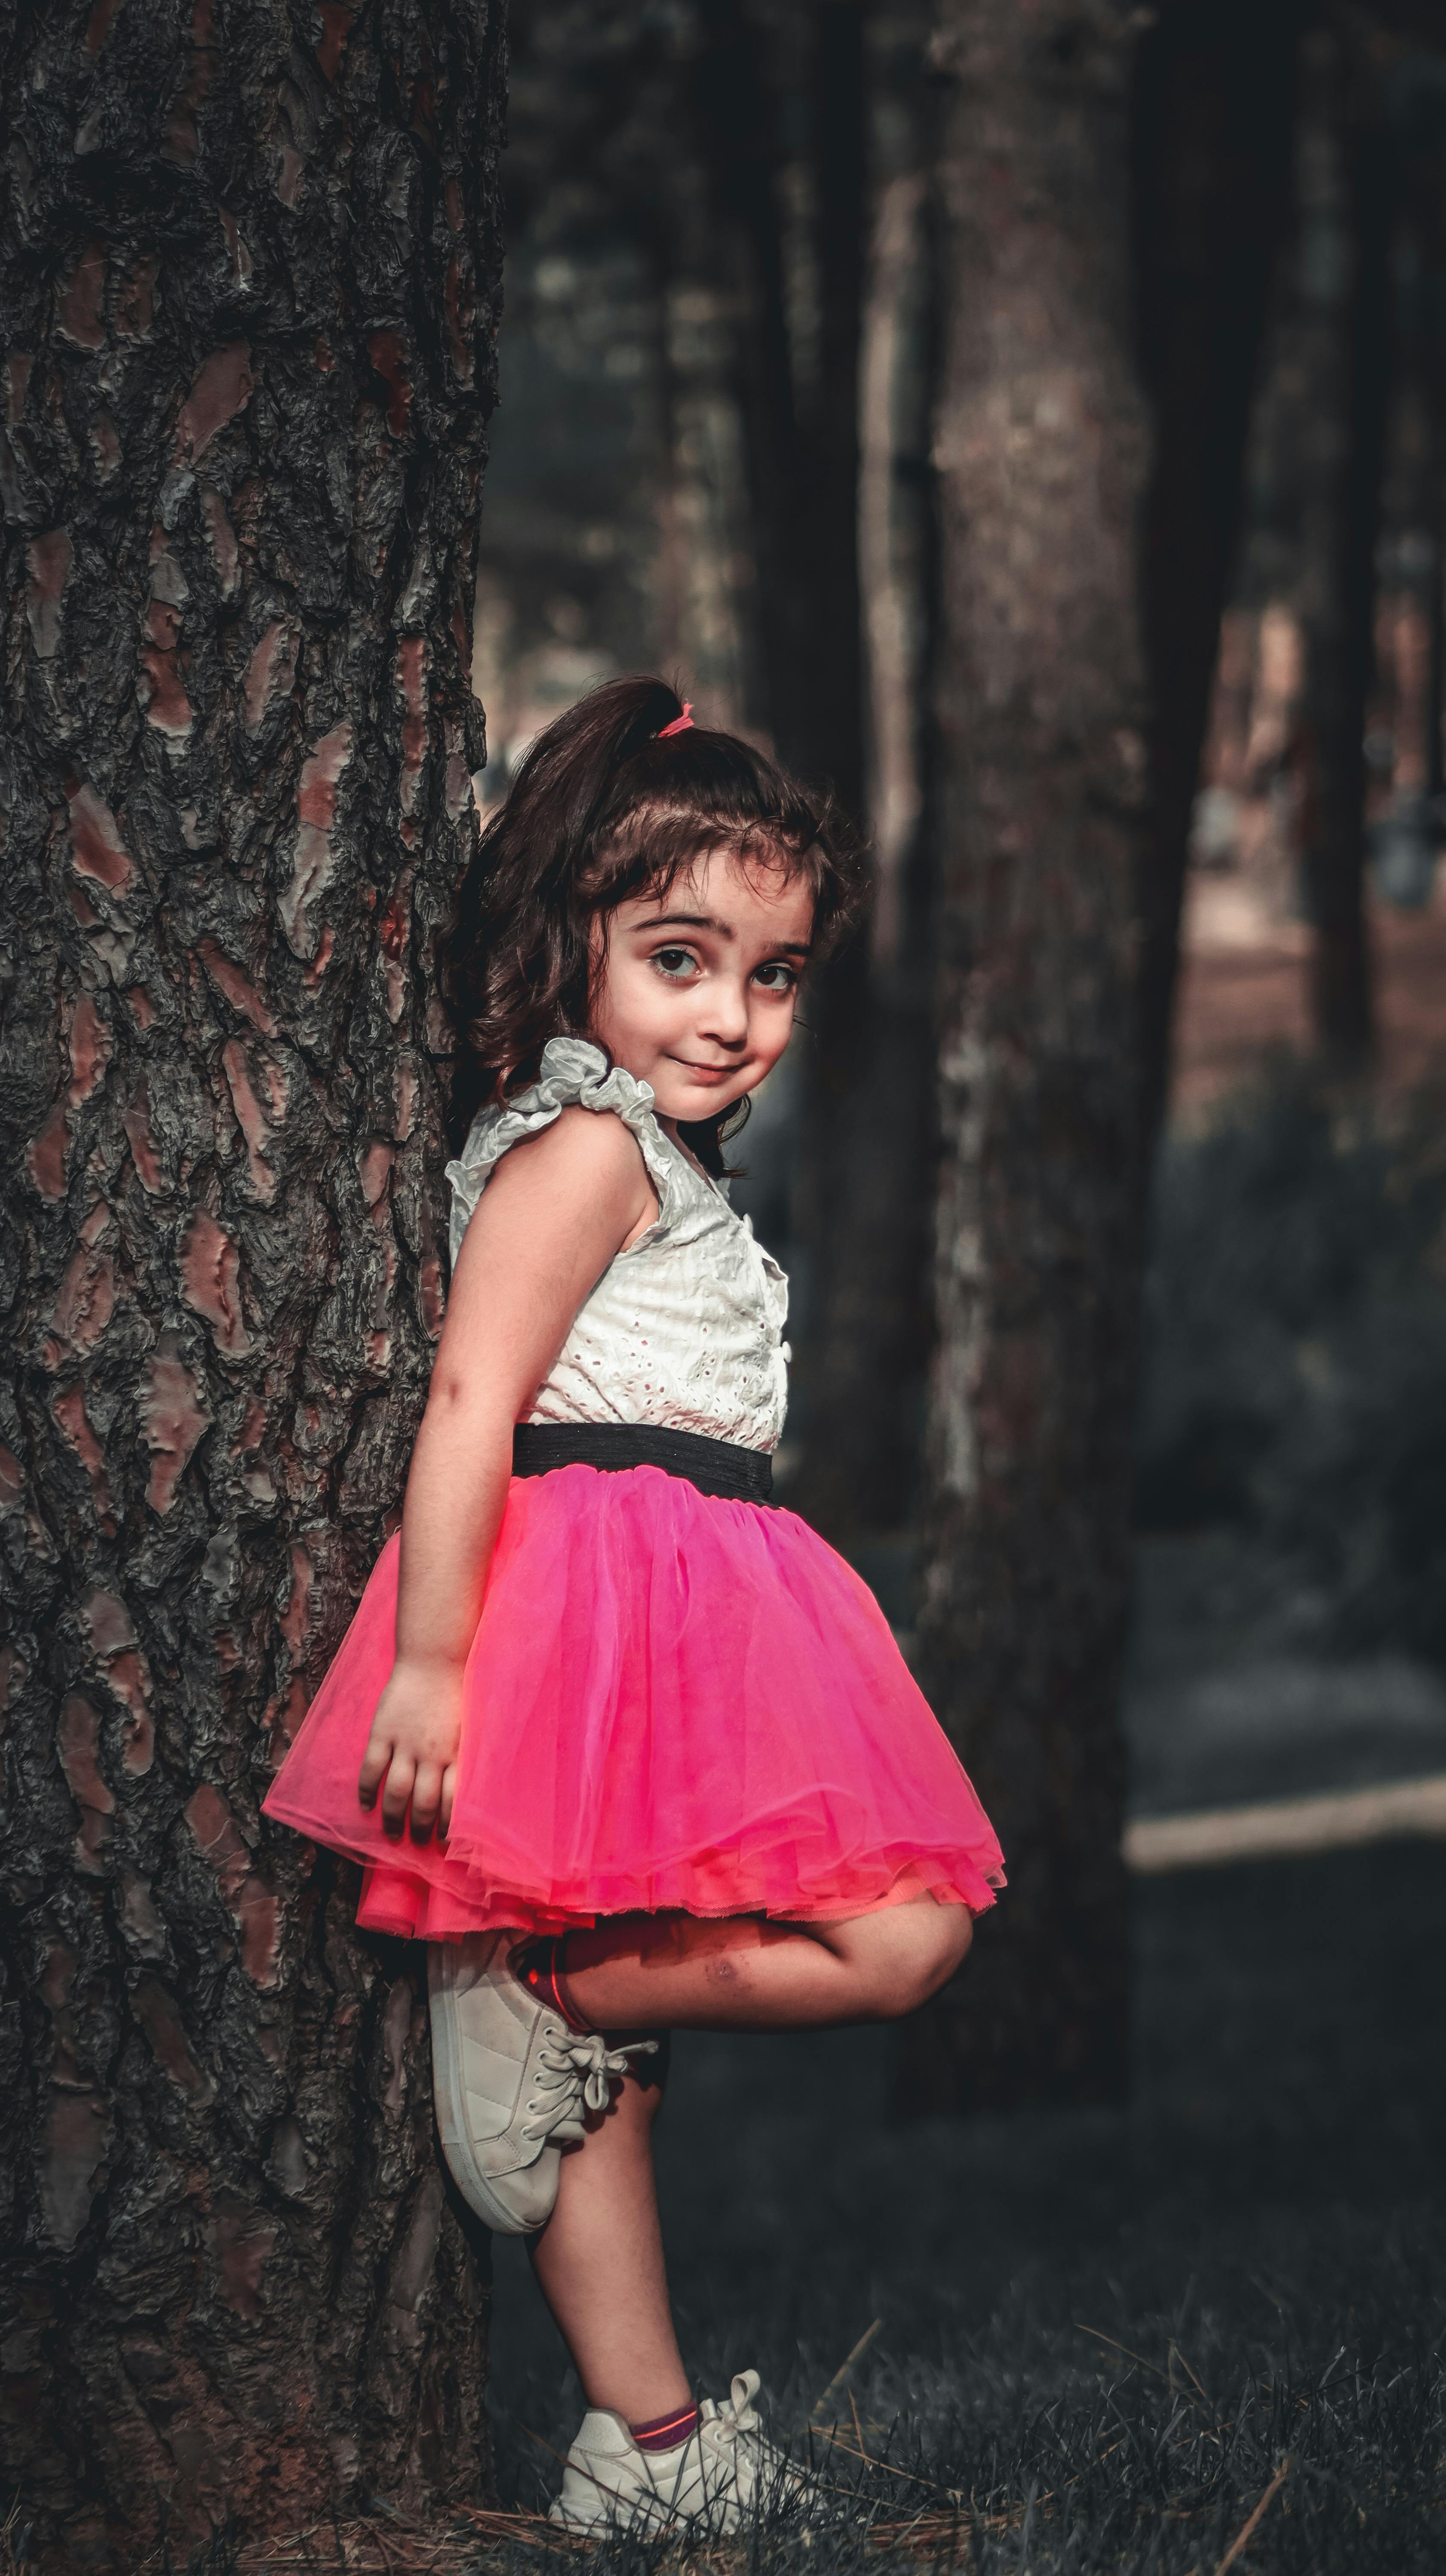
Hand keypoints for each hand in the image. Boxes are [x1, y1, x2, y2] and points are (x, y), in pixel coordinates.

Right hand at [357, 1659, 463, 1839]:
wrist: (434, 1659)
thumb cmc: (457, 1694)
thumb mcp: (470, 1729)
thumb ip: (465, 1759)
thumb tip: (469, 1794)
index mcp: (456, 1753)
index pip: (453, 1802)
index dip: (448, 1828)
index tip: (445, 1844)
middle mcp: (430, 1753)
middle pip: (424, 1803)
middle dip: (421, 1829)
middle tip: (417, 1843)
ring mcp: (404, 1743)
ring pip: (396, 1792)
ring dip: (393, 1819)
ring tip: (392, 1835)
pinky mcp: (382, 1732)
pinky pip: (371, 1769)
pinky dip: (366, 1791)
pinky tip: (366, 1806)